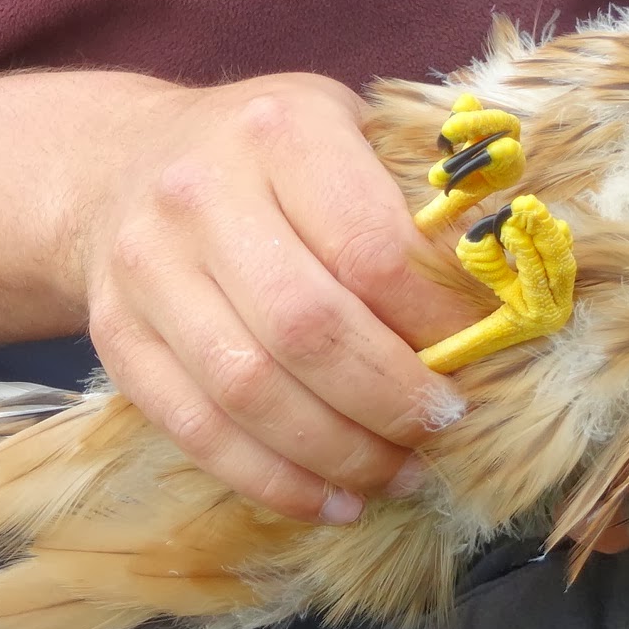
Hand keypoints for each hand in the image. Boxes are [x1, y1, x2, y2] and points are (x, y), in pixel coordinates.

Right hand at [67, 73, 478, 525]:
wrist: (117, 165)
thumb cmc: (267, 157)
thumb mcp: (345, 129)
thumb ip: (416, 196)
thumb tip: (511, 293)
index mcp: (280, 131)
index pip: (371, 247)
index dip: (435, 319)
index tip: (481, 355)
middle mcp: (201, 194)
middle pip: (309, 328)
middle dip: (391, 398)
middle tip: (444, 428)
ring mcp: (147, 270)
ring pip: (250, 390)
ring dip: (339, 452)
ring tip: (400, 474)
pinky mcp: (117, 338)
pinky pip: (197, 430)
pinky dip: (273, 481)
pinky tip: (333, 500)